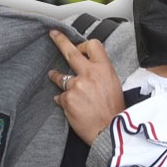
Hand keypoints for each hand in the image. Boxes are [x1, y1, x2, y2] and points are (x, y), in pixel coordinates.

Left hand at [47, 30, 125, 144]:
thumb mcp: (114, 84)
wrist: (109, 131)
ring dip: (57, 77)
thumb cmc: (114, 110)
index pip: (92, 45)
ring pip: (60, 77)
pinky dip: (64, 100)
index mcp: (103, 69)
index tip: (78, 47)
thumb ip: (100, 72)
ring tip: (54, 76)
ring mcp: (76, 86)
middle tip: (53, 34)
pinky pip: (60, 96)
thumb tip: (88, 66)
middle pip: (70, 52)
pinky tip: (72, 107)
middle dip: (60, 41)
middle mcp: (89, 74)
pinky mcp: (67, 100)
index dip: (84, 45)